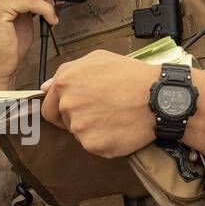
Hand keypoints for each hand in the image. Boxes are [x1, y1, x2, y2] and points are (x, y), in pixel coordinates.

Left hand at [40, 51, 204, 160]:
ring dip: (93, 129)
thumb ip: (67, 71)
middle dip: (78, 119)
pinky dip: (105, 141)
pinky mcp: (94, 145)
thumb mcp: (98, 59)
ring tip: (115, 116)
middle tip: (102, 111)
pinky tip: (119, 128)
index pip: (49, 107)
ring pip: (79, 134)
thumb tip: (46, 87)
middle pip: (63, 122)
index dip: (62, 109)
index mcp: (65, 82)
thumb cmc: (131, 75)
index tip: (79, 109)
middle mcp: (68, 105)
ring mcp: (80, 127)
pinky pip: (94, 146)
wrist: (159, 97)